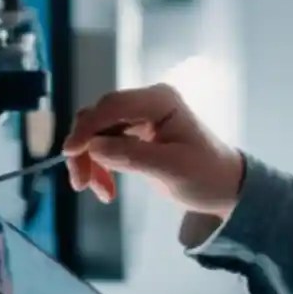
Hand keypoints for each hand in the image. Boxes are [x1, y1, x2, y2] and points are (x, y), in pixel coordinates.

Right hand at [62, 83, 244, 218]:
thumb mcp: (172, 169)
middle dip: (85, 150)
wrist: (222, 187)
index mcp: (161, 100)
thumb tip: (93, 147)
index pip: (113, 106)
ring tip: (101, 193)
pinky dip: (98, 166)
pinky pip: (102, 144)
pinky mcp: (132, 133)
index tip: (70, 153)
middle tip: (81, 185)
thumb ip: (132, 156)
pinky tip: (106, 190)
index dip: (87, 127)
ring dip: (89, 162)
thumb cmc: (205, 175)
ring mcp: (138, 117)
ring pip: (95, 132)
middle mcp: (146, 102)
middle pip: (98, 117)